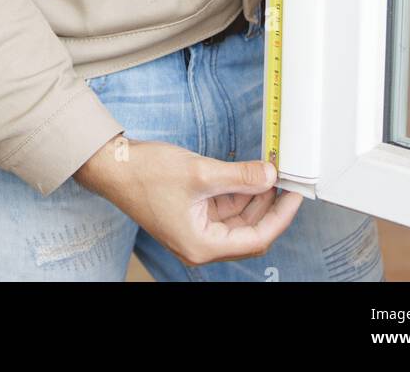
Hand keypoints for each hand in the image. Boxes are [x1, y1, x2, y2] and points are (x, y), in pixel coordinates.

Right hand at [74, 135, 303, 265]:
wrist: (113, 166)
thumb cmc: (146, 175)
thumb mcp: (200, 173)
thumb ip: (239, 177)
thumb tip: (270, 177)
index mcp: (202, 245)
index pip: (255, 238)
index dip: (280, 216)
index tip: (296, 196)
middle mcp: (201, 242)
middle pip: (249, 229)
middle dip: (269, 204)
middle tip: (288, 180)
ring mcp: (196, 227)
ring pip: (238, 216)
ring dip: (254, 194)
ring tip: (271, 171)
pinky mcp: (192, 211)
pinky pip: (224, 205)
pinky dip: (238, 189)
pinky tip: (249, 172)